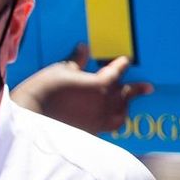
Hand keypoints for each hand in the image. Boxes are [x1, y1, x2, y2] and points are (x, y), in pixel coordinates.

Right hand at [11, 43, 151, 132]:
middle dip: (136, 89)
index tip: (125, 60)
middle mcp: (105, 103)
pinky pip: (111, 125)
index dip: (121, 64)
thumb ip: (76, 61)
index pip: (116, 72)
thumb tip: (83, 48)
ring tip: (127, 103)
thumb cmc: (45, 88)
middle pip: (126, 94)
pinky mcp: (91, 131)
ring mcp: (99, 119)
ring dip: (125, 105)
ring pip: (121, 112)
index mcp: (101, 84)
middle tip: (148, 87)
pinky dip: (115, 120)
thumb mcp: (61, 69)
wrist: (32, 115)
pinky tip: (113, 119)